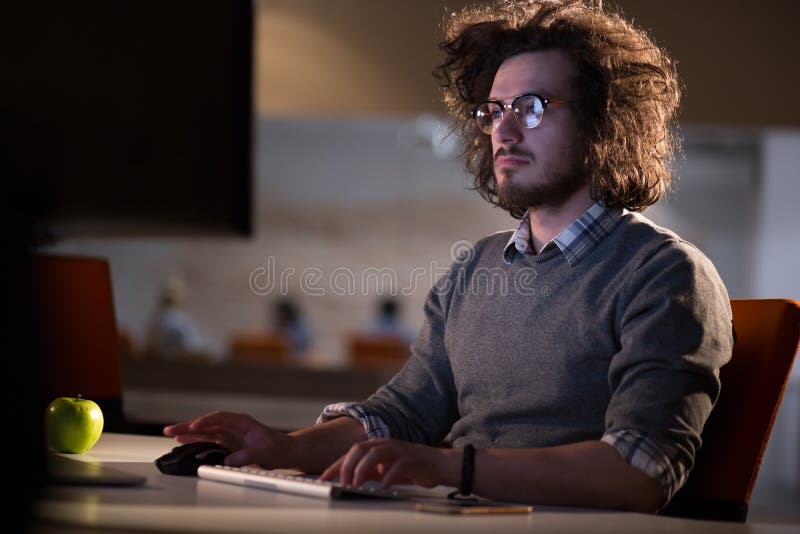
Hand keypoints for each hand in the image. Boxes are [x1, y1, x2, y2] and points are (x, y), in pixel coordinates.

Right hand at [163, 411, 294, 467]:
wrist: (286, 452)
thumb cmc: (278, 448)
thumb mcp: (265, 452)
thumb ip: (247, 456)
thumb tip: (228, 460)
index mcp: (242, 422)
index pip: (220, 418)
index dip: (206, 421)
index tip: (194, 427)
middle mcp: (234, 426)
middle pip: (208, 424)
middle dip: (189, 426)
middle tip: (170, 430)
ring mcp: (230, 435)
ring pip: (205, 432)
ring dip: (189, 433)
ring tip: (171, 434)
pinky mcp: (228, 444)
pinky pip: (209, 441)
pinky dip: (196, 441)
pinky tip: (184, 442)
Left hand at [319, 437, 459, 488]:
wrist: (439, 465)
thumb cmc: (411, 468)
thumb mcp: (385, 471)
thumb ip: (369, 473)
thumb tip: (351, 480)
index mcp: (376, 446)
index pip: (350, 454)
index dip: (335, 466)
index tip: (322, 479)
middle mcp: (385, 444)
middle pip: (359, 449)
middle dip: (346, 466)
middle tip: (341, 483)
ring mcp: (398, 450)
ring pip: (374, 453)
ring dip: (362, 469)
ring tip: (356, 484)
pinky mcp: (411, 458)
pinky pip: (396, 465)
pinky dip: (388, 475)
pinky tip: (383, 486)